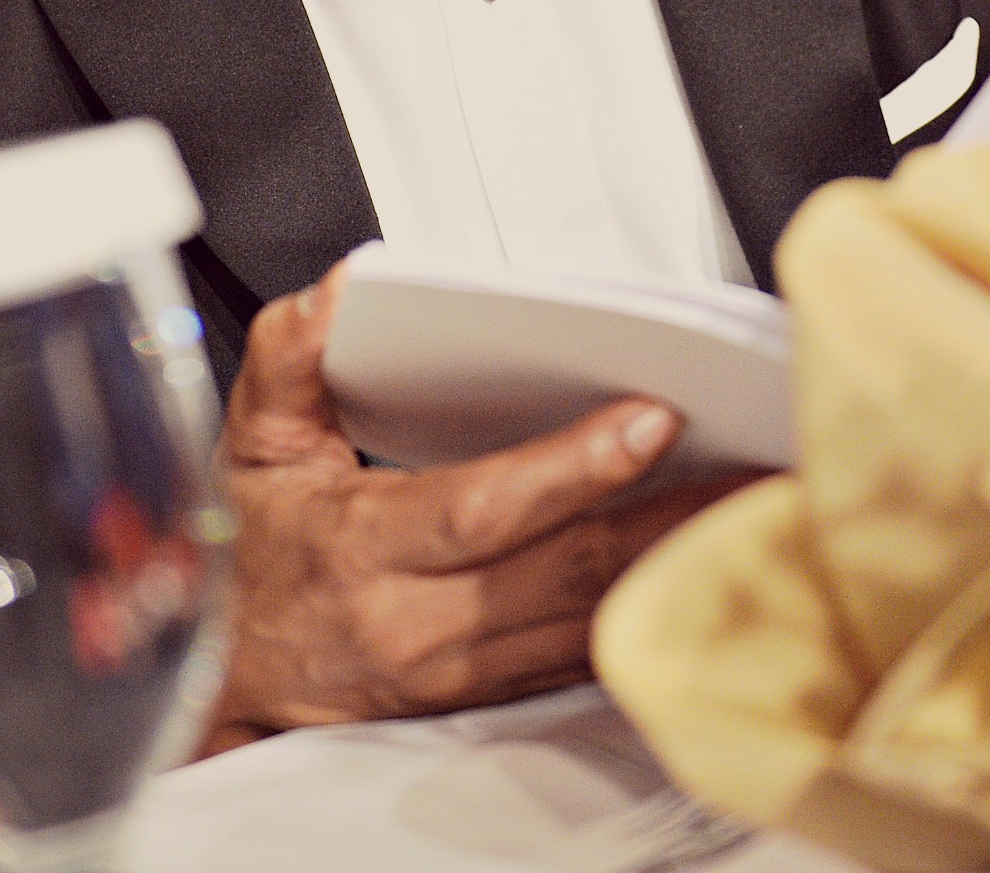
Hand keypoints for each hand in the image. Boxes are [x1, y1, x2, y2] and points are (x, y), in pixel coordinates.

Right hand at [199, 264, 734, 752]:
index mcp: (364, 548)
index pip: (482, 507)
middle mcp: (420, 621)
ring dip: (687, 568)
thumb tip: (335, 295)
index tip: (651, 420)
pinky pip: (588, 656)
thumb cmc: (245, 556)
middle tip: (764, 466)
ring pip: (596, 620)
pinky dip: (657, 615)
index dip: (571, 467)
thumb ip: (290, 360)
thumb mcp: (249, 445)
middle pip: (571, 570)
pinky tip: (716, 574)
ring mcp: (462, 670)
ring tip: (766, 511)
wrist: (224, 681)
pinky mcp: (490, 693)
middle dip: (677, 517)